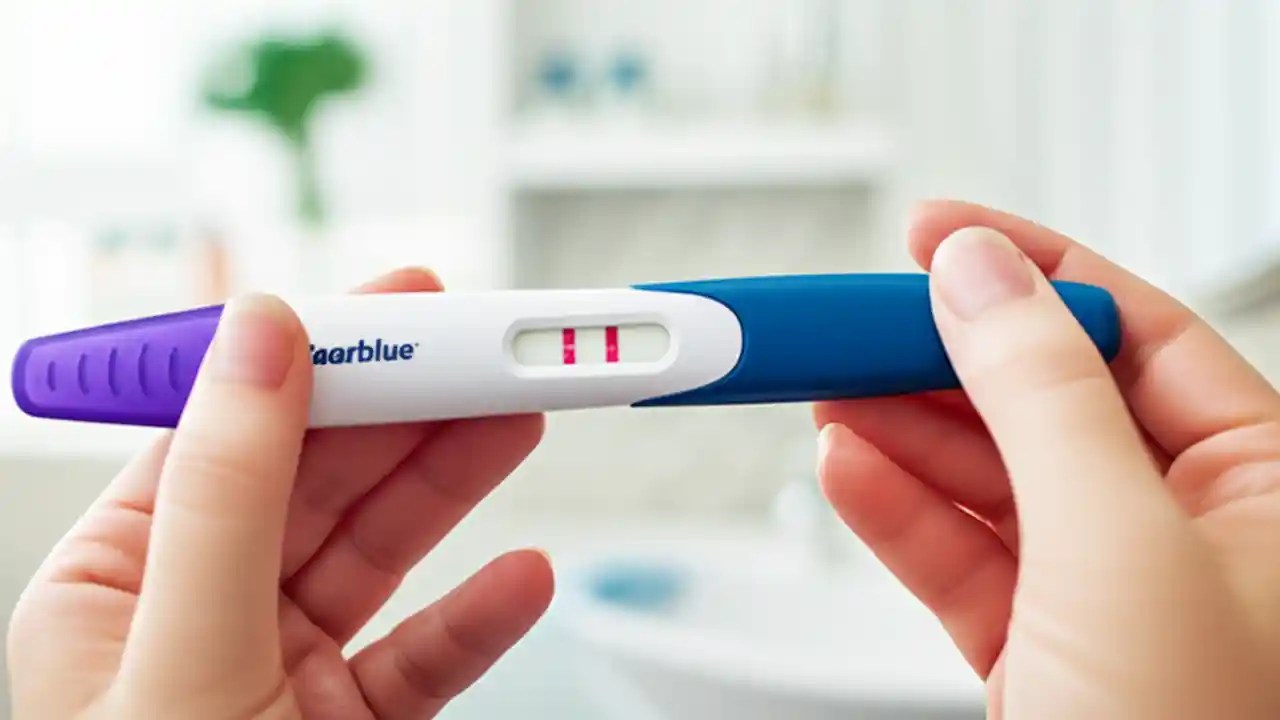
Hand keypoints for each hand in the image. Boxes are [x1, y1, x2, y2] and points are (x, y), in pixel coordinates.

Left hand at [7, 269, 552, 718]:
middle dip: (419, 407)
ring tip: (528, 417)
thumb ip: (224, 495)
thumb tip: (261, 336)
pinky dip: (479, 616)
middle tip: (502, 350)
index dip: (323, 353)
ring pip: (384, 552)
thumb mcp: (176, 659)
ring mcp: (278, 673)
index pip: (229, 425)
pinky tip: (524, 574)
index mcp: (117, 578)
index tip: (407, 302)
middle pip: (325, 474)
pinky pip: (424, 658)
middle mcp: (196, 612)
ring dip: (461, 484)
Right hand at [816, 201, 1279, 718]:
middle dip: (937, 357)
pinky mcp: (1041, 655)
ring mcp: (1110, 597)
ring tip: (821, 386)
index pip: (1137, 332)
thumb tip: (979, 278)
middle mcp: (1195, 534)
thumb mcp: (1120, 546)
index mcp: (1269, 487)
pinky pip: (960, 557)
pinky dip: (895, 512)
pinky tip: (847, 470)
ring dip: (900, 429)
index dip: (1030, 271)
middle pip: (1045, 398)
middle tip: (847, 321)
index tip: (933, 238)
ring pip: (989, 477)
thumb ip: (1043, 395)